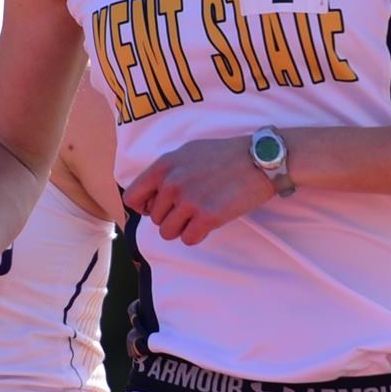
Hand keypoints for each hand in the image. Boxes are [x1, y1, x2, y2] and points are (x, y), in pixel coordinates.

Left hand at [122, 135, 274, 245]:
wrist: (259, 160)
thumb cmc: (224, 155)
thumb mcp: (187, 152)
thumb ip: (165, 171)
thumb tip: (149, 193)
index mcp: (163, 166)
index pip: (132, 197)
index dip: (143, 206)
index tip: (159, 206)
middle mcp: (172, 183)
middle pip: (154, 218)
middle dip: (170, 216)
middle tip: (192, 205)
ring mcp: (189, 201)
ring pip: (168, 232)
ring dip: (182, 228)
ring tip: (200, 214)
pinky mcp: (207, 217)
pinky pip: (188, 239)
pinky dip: (198, 234)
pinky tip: (209, 221)